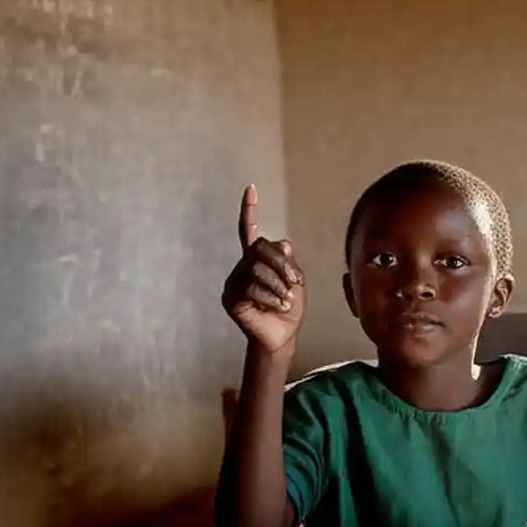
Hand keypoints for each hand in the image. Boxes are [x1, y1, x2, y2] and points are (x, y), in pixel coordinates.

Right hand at [222, 185, 305, 354]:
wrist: (282, 337)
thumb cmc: (289, 308)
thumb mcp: (295, 281)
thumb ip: (288, 261)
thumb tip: (282, 243)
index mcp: (257, 259)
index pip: (250, 231)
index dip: (250, 211)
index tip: (250, 189)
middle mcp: (242, 266)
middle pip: (260, 249)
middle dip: (282, 264)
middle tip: (295, 282)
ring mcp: (234, 282)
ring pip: (256, 269)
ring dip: (278, 285)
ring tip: (286, 300)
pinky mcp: (231, 299)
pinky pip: (251, 288)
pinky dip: (271, 297)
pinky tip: (278, 307)